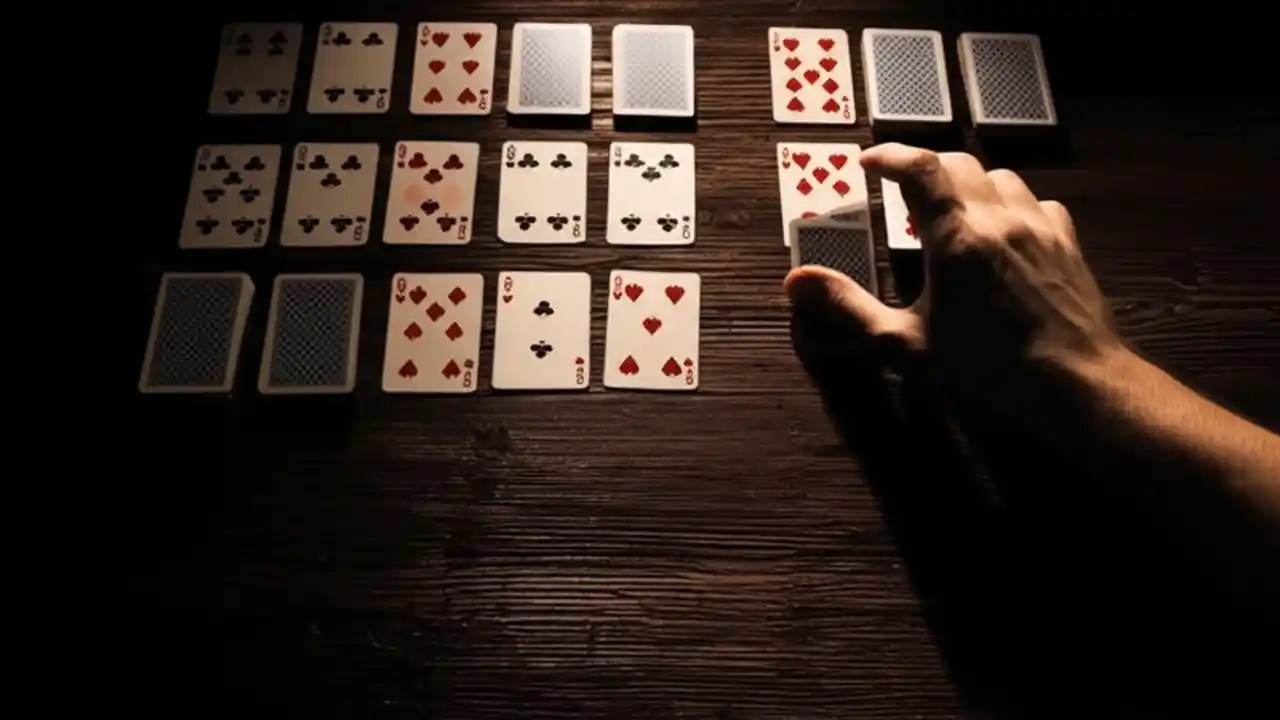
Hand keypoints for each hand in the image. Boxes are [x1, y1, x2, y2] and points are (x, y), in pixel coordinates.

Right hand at [785, 143, 1123, 419]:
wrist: (1077, 385)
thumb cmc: (987, 370)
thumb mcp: (905, 346)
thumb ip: (848, 309)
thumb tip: (796, 282)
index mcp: (956, 235)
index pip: (920, 167)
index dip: (890, 155)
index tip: (868, 162)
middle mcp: (1000, 217)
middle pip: (959, 163)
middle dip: (925, 168)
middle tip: (900, 191)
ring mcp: (1040, 227)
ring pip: (1001, 177)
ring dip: (969, 182)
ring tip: (949, 209)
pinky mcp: (1068, 245)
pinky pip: (1038, 204)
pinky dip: (1011, 205)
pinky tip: (1003, 232)